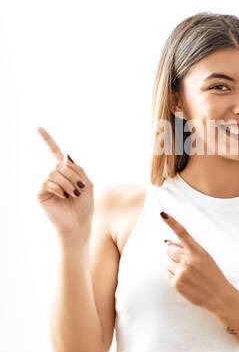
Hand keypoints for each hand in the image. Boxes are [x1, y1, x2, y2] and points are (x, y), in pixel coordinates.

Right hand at [35, 127, 93, 242]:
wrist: (78, 225)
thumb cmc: (83, 207)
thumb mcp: (87, 185)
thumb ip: (78, 170)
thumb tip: (65, 157)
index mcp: (64, 173)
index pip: (55, 153)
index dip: (47, 140)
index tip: (37, 126)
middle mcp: (52, 176)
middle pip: (62, 164)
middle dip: (74, 176)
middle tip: (79, 190)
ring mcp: (44, 183)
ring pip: (56, 172)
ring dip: (69, 184)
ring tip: (72, 195)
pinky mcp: (39, 192)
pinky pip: (49, 182)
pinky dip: (60, 189)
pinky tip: (63, 197)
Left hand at [160, 212, 234, 312]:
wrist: (220, 296)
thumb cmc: (212, 275)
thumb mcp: (205, 258)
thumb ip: (188, 249)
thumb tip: (166, 242)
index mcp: (199, 252)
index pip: (183, 234)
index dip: (172, 223)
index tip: (162, 214)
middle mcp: (189, 260)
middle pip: (169, 250)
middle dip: (174, 255)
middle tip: (187, 264)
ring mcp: (182, 272)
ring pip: (168, 264)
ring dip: (175, 268)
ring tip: (190, 276)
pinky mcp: (176, 283)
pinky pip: (167, 275)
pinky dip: (174, 277)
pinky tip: (186, 282)